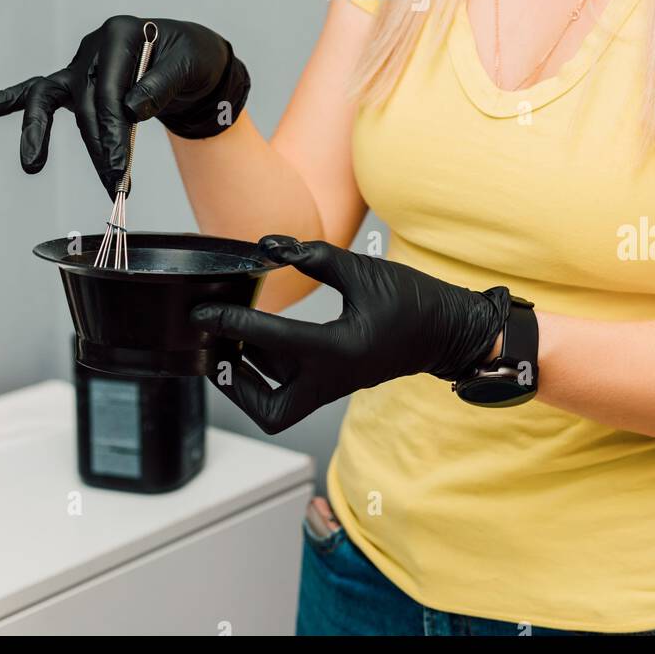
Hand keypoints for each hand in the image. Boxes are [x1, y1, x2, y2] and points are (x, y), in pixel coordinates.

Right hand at [0, 14, 249, 199]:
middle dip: (97, 148)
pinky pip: (38, 92)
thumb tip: (133, 109)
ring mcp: (81, 63)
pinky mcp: (75, 81)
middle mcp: (95, 46)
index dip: (113, 133)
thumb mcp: (190, 65)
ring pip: (52, 99)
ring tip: (32, 164)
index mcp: (122, 34)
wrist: (193, 56)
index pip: (109, 90)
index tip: (120, 170)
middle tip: (114, 185)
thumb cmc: (191, 57)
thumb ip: (162, 84)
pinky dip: (8, 100)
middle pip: (85, 103)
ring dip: (43, 135)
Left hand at [190, 235, 511, 432]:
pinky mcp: (336, 381)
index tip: (205, 312)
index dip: (231, 322)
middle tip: (215, 347)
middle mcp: (333, 378)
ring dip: (247, 379)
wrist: (449, 331)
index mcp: (338, 351)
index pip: (271, 342)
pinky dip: (268, 370)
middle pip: (268, 408)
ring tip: (229, 340)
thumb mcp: (364, 271)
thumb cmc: (415, 302)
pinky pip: (291, 389)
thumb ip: (314, 257)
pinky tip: (259, 338)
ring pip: (276, 405)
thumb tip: (272, 245)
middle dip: (234, 383)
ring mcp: (334, 385)